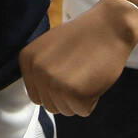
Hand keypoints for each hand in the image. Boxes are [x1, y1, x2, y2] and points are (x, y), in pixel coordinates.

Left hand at [18, 0, 137, 115]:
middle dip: (67, 95)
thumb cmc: (83, 37)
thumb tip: (37, 98)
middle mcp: (37, 71)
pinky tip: (95, 77)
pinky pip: (83, 111)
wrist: (110, 25)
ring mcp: (54, 82)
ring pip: (66, 110)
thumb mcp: (49, 48)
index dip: (56, 88)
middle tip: (80, 69)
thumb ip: (40, 69)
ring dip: (79, 98)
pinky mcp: (75, 93)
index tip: (68, 69)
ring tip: (86, 71)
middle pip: (50, 105)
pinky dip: (93, 100)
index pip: (37, 95)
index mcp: (27, 59)